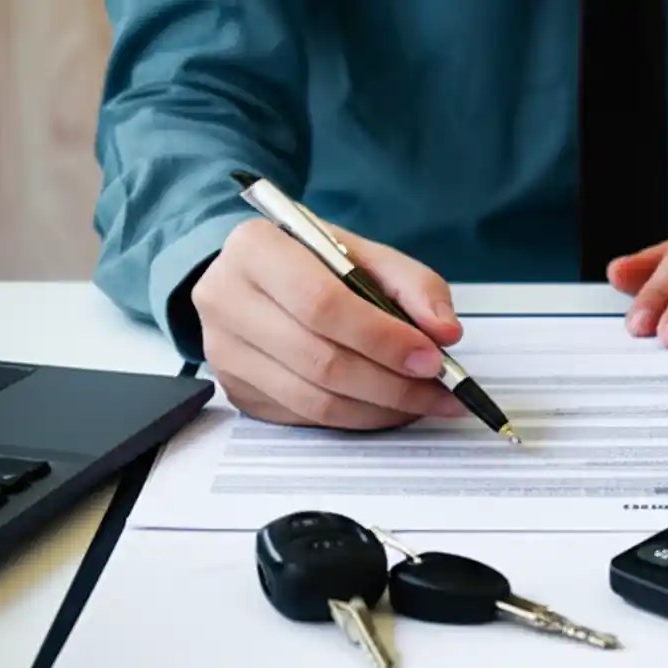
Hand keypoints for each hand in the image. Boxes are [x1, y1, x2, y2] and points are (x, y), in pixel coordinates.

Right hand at [192, 218, 466, 429]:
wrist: (257, 277)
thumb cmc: (312, 262)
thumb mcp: (364, 254)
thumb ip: (413, 285)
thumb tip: (444, 332)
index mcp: (255, 249)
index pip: (322, 304)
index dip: (382, 337)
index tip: (431, 357)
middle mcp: (225, 299)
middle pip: (320, 360)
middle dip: (392, 383)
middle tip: (439, 389)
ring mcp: (223, 351)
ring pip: (315, 400)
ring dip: (381, 409)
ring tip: (424, 401)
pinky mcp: (237, 390)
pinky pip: (307, 417)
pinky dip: (358, 418)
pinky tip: (388, 406)